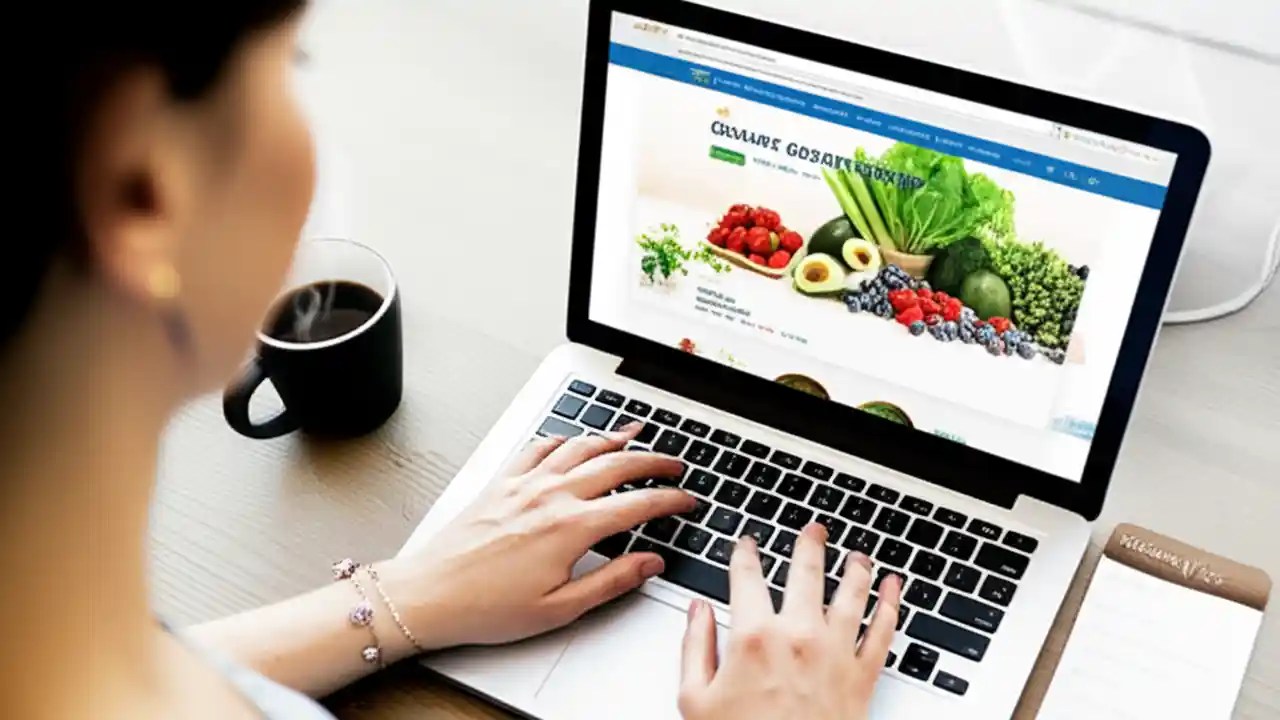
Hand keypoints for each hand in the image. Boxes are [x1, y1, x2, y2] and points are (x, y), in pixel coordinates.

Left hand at [376, 424, 692, 656]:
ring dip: (613, 438)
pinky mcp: (502, 482)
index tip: (687, 500)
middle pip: (616, 464)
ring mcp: (524, 484)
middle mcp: (551, 496)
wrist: (430, 594)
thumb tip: (650, 563)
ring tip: (635, 434)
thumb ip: (613, 581)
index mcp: (571, 527)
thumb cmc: (488, 606)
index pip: (637, 504)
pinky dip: (564, 438)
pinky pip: (539, 447)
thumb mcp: (561, 608)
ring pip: (580, 446)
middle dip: (653, 460)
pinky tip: (572, 439)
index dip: (670, 500)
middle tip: (675, 463)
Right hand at [678, 524, 901, 719]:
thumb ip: (694, 648)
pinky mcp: (862, 677)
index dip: (744, 554)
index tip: (746, 544)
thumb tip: (697, 612)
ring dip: (856, 568)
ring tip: (857, 554)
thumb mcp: (694, 700)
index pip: (747, 578)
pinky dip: (892, 606)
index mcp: (752, 637)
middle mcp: (798, 636)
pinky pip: (883, 632)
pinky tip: (895, 590)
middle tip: (814, 529)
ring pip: (852, 594)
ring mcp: (834, 654)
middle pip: (806, 573)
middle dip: (809, 545)